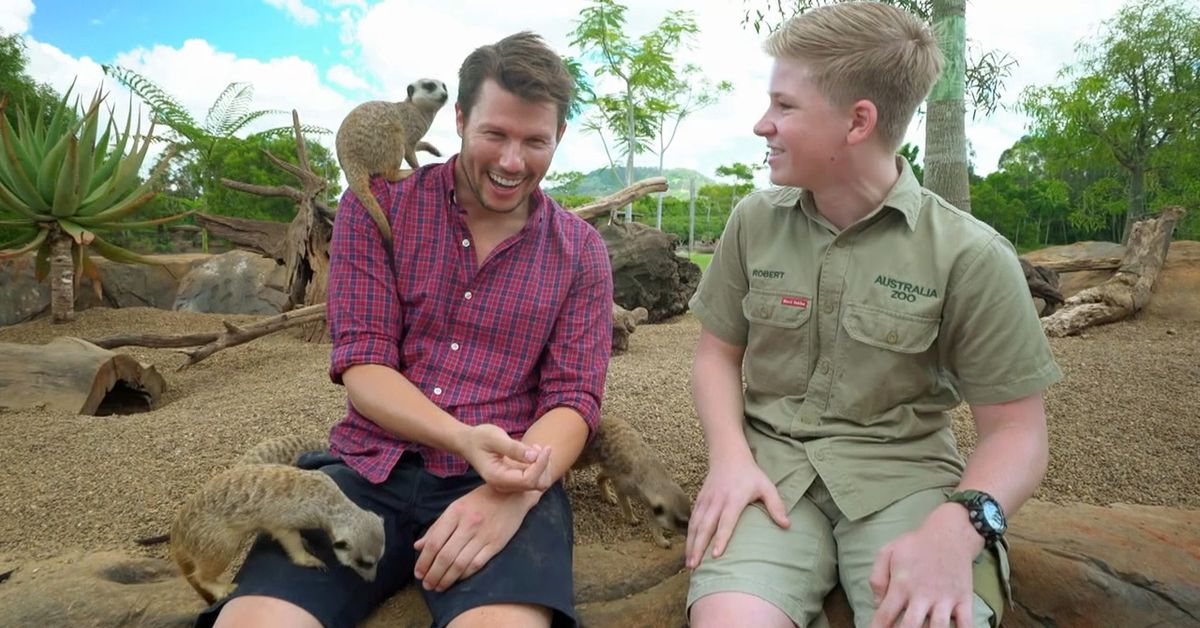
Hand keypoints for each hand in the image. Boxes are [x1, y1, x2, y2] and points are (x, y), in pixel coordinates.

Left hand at [413, 483, 536, 591]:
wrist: (513, 493)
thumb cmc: (480, 500)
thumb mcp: (456, 507)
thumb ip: (437, 527)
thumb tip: (418, 546)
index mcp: (455, 513)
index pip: (435, 542)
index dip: (424, 561)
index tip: (418, 572)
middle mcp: (469, 524)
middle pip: (446, 556)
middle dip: (433, 574)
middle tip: (427, 585)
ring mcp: (484, 535)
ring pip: (460, 564)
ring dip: (446, 579)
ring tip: (438, 587)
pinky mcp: (497, 544)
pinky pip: (477, 564)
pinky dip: (464, 575)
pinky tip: (456, 580)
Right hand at [458, 424, 552, 492]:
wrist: (468, 442)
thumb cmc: (480, 437)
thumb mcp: (495, 438)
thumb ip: (514, 448)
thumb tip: (534, 456)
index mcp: (497, 477)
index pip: (528, 480)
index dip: (540, 465)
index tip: (545, 448)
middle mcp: (503, 485)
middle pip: (535, 485)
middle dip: (543, 467)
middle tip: (541, 447)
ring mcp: (507, 485)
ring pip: (536, 484)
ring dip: (541, 467)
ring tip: (536, 448)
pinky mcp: (511, 480)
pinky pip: (531, 479)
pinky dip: (536, 467)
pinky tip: (532, 452)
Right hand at [685, 453, 789, 568]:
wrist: (728, 455)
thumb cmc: (750, 474)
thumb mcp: (766, 486)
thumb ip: (776, 505)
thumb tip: (787, 525)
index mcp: (733, 499)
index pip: (726, 521)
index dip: (721, 538)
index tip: (716, 555)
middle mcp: (717, 501)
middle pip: (705, 526)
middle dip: (698, 547)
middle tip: (694, 566)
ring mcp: (706, 500)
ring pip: (695, 525)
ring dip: (691, 544)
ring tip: (689, 564)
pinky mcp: (700, 500)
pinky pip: (692, 520)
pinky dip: (689, 535)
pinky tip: (688, 549)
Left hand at [868, 503, 983, 627]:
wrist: (950, 533)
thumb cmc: (916, 544)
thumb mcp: (888, 552)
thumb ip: (878, 578)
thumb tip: (878, 603)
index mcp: (902, 584)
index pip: (886, 614)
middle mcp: (923, 595)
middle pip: (911, 626)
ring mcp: (945, 599)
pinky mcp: (964, 599)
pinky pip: (966, 624)